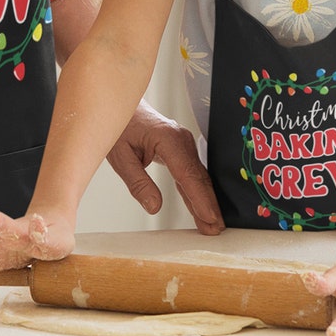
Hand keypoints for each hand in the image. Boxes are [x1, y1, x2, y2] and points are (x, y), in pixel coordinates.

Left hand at [107, 101, 224, 235]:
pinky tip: (201, 210)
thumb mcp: (120, 156)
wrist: (121, 105)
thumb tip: (154, 207)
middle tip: (216, 230)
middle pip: (198, 177)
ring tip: (212, 226)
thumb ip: (138, 182)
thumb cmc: (119, 127)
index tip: (210, 218)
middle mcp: (181, 139)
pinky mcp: (181, 149)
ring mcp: (183, 143)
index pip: (187, 174)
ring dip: (206, 201)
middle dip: (209, 205)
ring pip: (198, 177)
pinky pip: (191, 173)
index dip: (200, 198)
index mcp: (168, 139)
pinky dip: (196, 192)